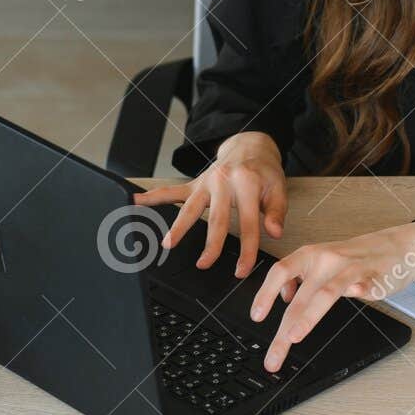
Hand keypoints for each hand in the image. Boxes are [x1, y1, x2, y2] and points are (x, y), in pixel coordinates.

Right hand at [131, 131, 287, 278]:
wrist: (250, 145)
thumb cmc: (264, 171)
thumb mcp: (278, 188)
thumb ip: (276, 211)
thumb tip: (274, 233)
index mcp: (247, 183)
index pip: (248, 222)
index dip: (247, 249)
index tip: (242, 268)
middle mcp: (224, 181)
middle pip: (216, 218)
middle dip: (210, 244)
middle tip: (204, 264)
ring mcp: (207, 182)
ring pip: (190, 207)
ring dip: (178, 226)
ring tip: (167, 243)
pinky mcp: (196, 183)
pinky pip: (172, 191)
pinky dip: (153, 196)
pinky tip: (136, 201)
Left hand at [249, 221, 414, 371]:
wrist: (396, 247)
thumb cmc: (355, 259)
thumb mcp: (321, 263)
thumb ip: (301, 279)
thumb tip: (283, 298)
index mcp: (310, 256)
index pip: (280, 272)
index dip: (265, 294)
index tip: (256, 316)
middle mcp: (325, 259)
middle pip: (300, 296)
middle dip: (283, 329)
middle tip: (274, 355)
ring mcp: (350, 267)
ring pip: (325, 293)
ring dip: (308, 316)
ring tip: (294, 336)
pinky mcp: (373, 277)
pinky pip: (364, 284)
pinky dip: (360, 290)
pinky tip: (359, 294)